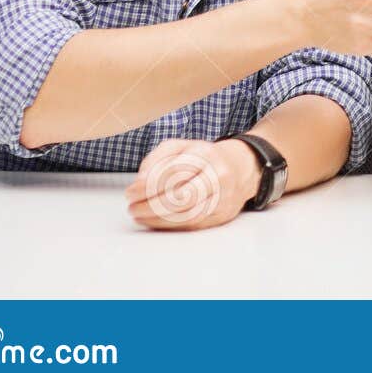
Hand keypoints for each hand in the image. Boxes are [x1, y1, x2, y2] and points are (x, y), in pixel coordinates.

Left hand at [125, 138, 260, 231]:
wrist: (240, 168)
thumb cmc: (204, 158)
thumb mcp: (181, 147)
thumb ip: (157, 158)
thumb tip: (140, 181)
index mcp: (206, 154)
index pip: (173, 172)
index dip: (147, 185)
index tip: (130, 192)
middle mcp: (218, 175)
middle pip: (181, 196)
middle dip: (150, 205)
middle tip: (131, 207)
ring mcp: (223, 197)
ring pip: (186, 214)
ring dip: (156, 218)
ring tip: (138, 215)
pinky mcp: (223, 215)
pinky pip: (193, 224)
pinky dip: (168, 225)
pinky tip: (154, 221)